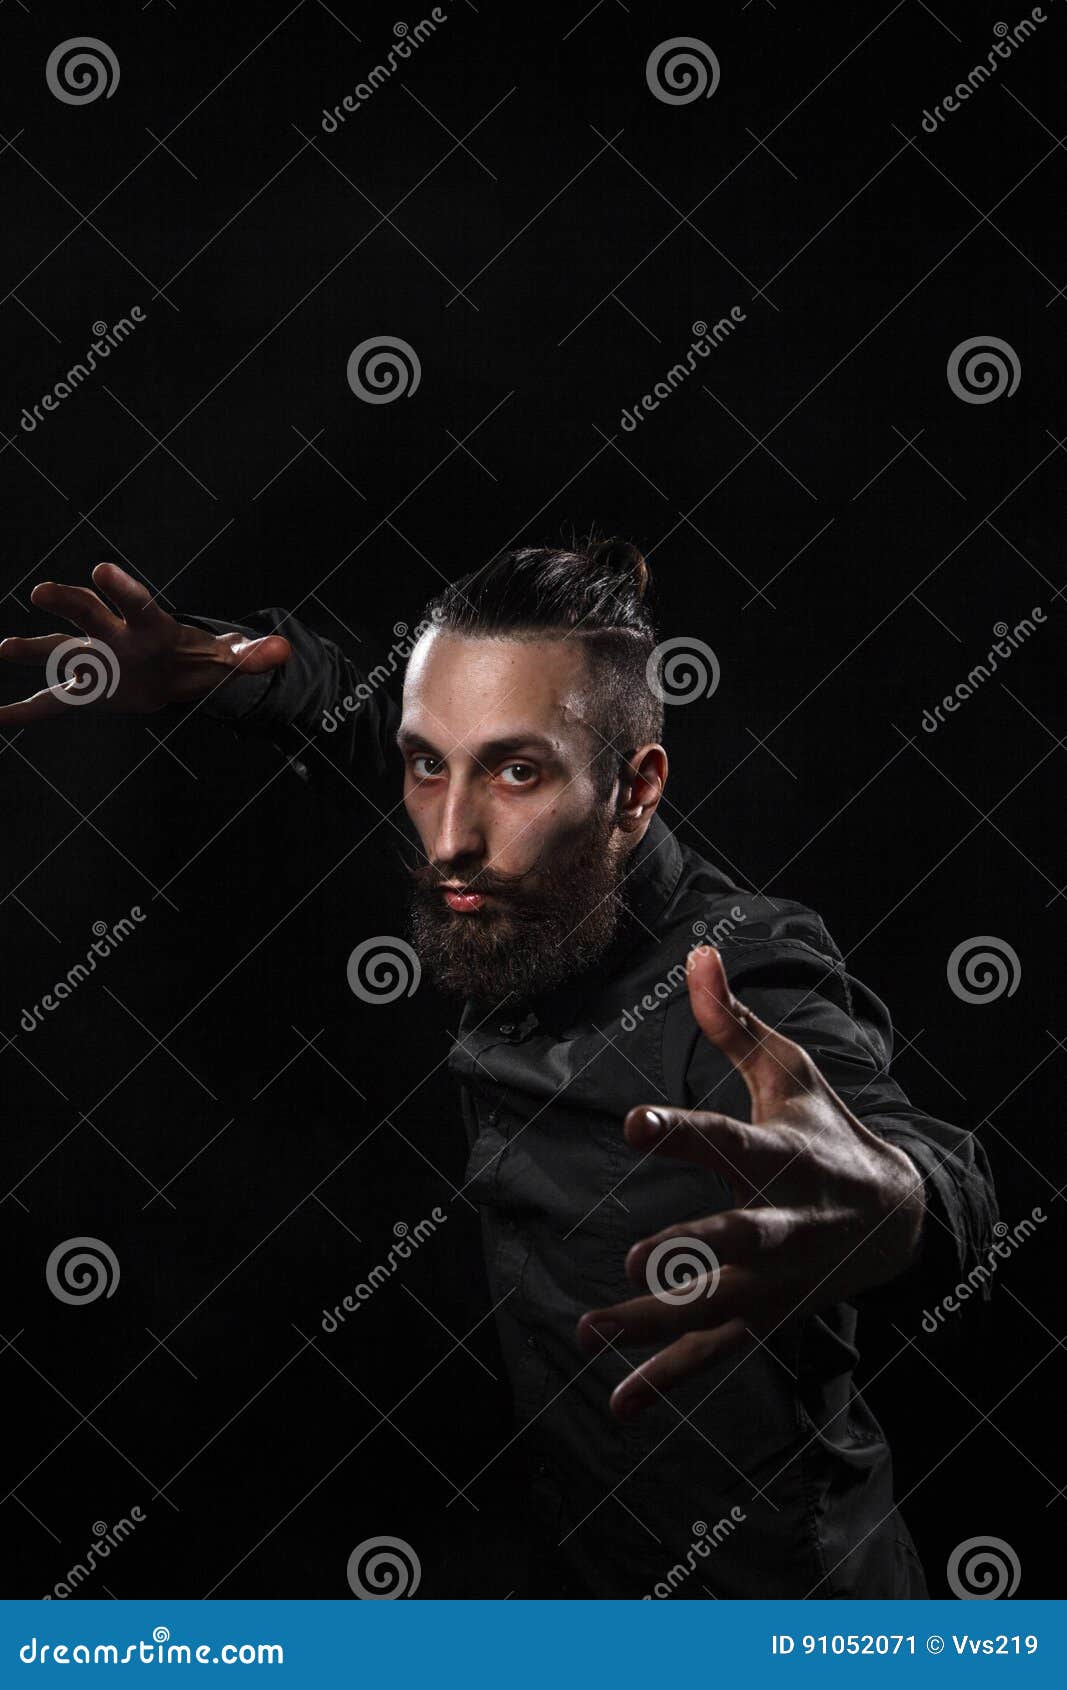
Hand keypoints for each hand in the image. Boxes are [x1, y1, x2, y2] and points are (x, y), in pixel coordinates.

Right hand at [0, 563, 290, 724]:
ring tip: (4, 650)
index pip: (136, 601)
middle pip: (89, 612)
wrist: (178, 672)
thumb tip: (284, 649)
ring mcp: (97, 660)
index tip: (102, 571)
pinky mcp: (89, 689)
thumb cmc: (203, 658)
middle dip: (68, 601)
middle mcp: (116, 634)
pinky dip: (27, 710)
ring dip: (32, 650)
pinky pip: (54, 701)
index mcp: (150, 625)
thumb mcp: (231, 659)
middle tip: (42, 592)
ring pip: (60, 650)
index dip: (122, 587)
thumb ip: (252, 654)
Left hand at [577, 944, 924, 1419]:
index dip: (680, 1130)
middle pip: (740, 1238)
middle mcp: (785, 1221)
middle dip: (692, 1250)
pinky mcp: (768, 1317)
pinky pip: (714, 1353)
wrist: (900, 1217)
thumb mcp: (789, 1070)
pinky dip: (667, 1379)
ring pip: (719, 1305)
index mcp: (785, 1154)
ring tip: (592, 1327)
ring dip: (658, 1322)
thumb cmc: (828, 1129)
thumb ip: (733, 1021)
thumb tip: (697, 951)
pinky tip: (617, 1403)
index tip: (633, 1123)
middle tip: (636, 1259)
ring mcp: (777, 1278)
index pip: (727, 1139)